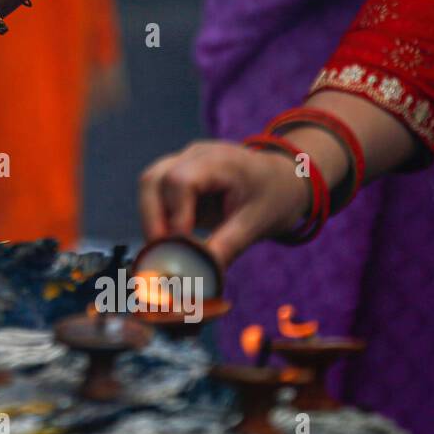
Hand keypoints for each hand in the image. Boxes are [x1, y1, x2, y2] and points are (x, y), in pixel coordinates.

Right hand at [137, 140, 310, 267]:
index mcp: (220, 160)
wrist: (284, 180)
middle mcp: (195, 155)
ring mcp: (183, 161)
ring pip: (148, 184)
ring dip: (150, 218)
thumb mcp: (257, 224)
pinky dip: (157, 217)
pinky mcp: (177, 175)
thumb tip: (199, 277)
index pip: (180, 180)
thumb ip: (226, 247)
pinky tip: (170, 241)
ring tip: (164, 249)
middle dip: (151, 219)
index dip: (175, 215)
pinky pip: (155, 193)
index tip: (182, 247)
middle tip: (160, 253)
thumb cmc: (275, 197)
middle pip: (153, 179)